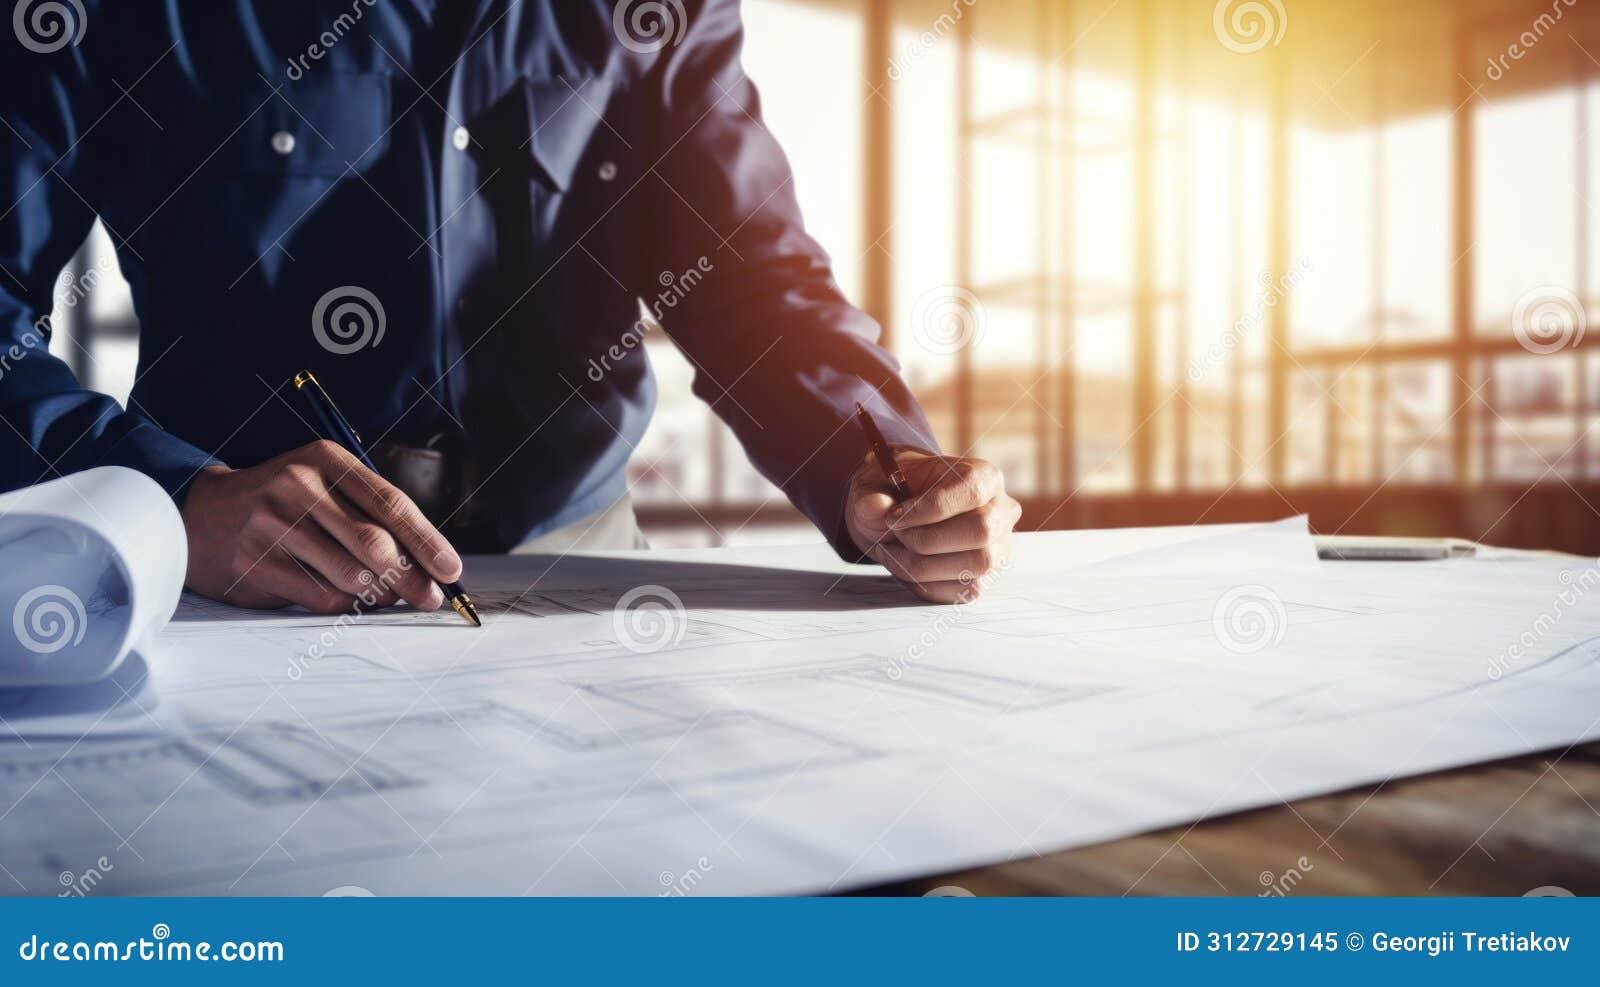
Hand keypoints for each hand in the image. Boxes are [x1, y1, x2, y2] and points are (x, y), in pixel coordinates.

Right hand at [180, 440, 463, 613]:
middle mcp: (298, 487)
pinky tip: (348, 599)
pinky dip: (346, 605)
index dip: (427, 541)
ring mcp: (273, 526)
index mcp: (326, 459)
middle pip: (375, 544)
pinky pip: (321, 597)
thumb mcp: (326, 485)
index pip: (390, 503)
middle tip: (429, 597)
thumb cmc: (285, 503)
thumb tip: (430, 564)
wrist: (201, 515)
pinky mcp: (256, 564)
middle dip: (411, 577)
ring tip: (388, 596)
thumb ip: (372, 513)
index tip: (452, 570)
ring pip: (351, 575)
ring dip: (380, 594)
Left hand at [845, 449, 1020, 602]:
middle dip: (927, 540)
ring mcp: (997, 548)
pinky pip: (961, 591)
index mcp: (983, 476)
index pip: (972, 490)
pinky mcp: (984, 577)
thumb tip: (876, 506)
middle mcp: (1000, 511)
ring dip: (922, 566)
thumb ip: (871, 494)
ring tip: (892, 551)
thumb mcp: (874, 483)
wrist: (898, 512)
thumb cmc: (894, 492)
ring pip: (973, 568)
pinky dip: (925, 584)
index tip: (894, 517)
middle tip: (895, 534)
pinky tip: (904, 566)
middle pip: (981, 532)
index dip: (930, 508)